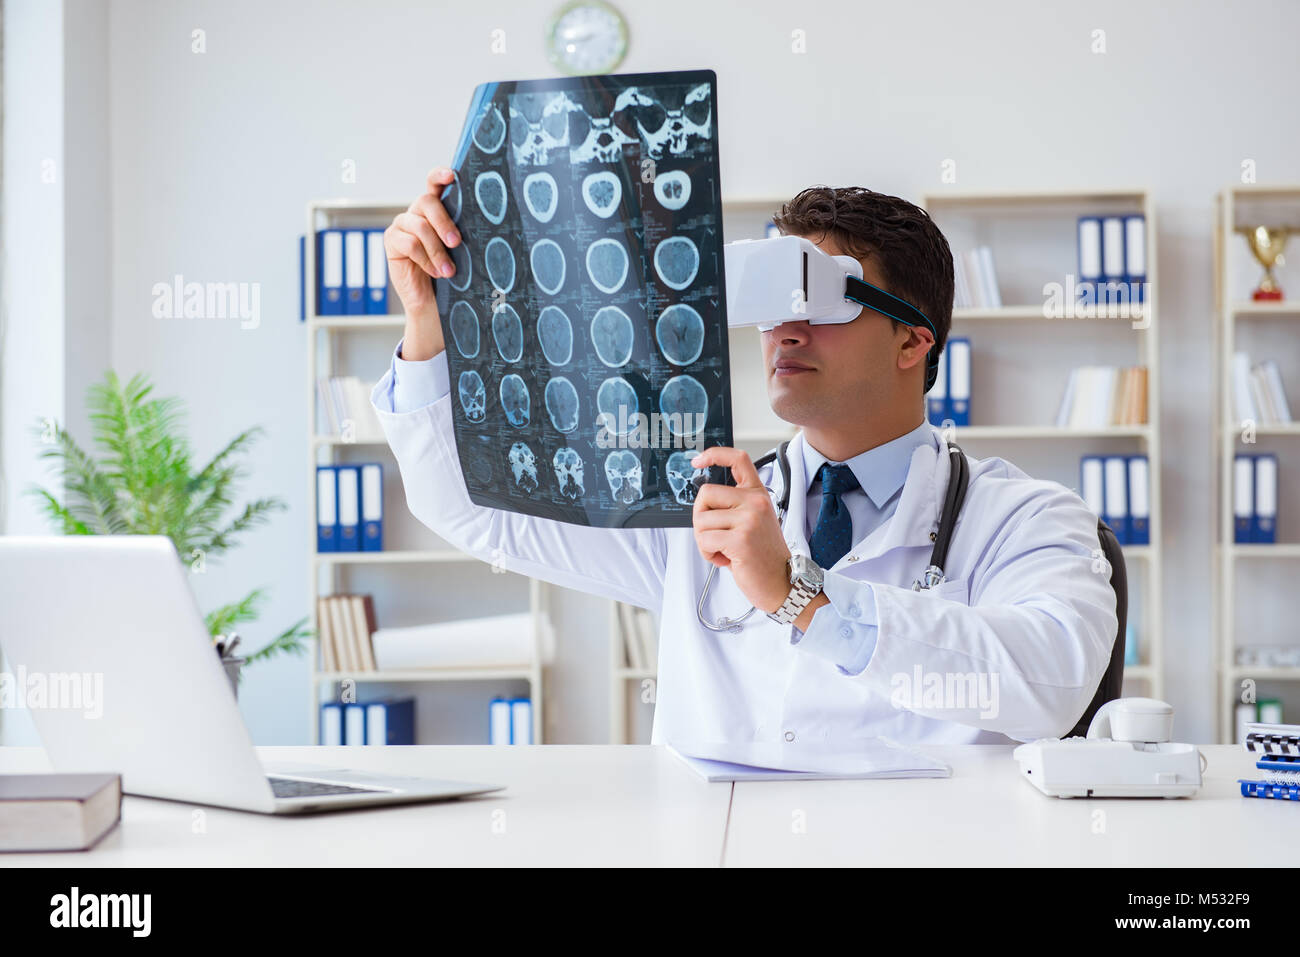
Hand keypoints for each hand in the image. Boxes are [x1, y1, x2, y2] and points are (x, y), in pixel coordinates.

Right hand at [385, 166, 460, 359]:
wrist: (434, 303)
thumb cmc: (452, 275)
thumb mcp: (461, 252)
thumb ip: (462, 232)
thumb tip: (484, 221)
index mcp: (435, 210)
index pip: (434, 184)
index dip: (440, 176)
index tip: (452, 175)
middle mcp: (417, 213)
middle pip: (426, 202)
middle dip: (443, 222)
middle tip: (457, 243)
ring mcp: (402, 225)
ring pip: (419, 226)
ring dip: (436, 250)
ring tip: (449, 271)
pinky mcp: (391, 241)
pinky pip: (408, 244)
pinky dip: (425, 260)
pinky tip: (435, 273)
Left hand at [691, 447, 791, 613]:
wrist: (782, 582)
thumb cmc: (764, 555)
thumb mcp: (755, 521)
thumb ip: (735, 505)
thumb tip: (703, 498)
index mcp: (758, 494)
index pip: (738, 459)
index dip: (714, 455)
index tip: (698, 461)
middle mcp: (755, 503)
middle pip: (705, 493)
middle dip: (700, 517)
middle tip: (714, 534)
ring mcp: (749, 520)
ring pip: (701, 520)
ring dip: (705, 540)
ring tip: (724, 549)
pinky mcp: (740, 539)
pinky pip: (704, 540)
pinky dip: (708, 553)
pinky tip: (725, 558)